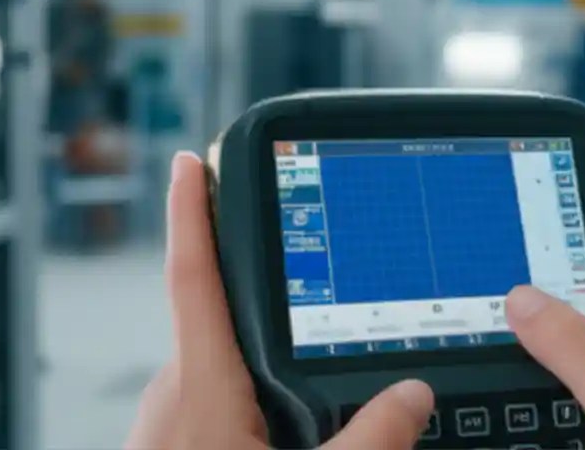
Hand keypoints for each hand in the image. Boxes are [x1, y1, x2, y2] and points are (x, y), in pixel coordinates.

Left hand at [127, 152, 435, 449]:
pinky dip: (251, 396)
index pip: (193, 277)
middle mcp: (177, 395)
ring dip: (264, 360)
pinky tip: (285, 427)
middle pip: (225, 321)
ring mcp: (171, 421)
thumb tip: (413, 395)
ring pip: (224, 365)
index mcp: (203, 389)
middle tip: (318, 287)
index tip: (187, 163)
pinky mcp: (177, 443)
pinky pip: (216, 399)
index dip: (191, 214)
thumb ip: (368, 440)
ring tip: (312, 389)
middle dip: (269, 298)